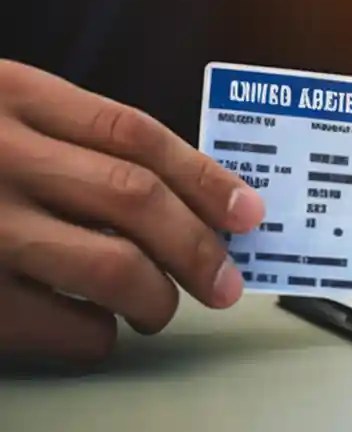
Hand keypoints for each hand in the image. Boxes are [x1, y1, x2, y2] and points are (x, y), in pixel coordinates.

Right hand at [0, 60, 263, 364]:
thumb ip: (61, 135)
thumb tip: (181, 191)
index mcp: (7, 96)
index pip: (134, 133)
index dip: (204, 176)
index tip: (248, 212)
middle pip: (135, 200)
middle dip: (198, 245)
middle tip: (225, 281)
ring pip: (110, 267)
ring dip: (156, 297)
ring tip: (159, 309)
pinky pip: (61, 326)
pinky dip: (97, 335)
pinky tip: (95, 329)